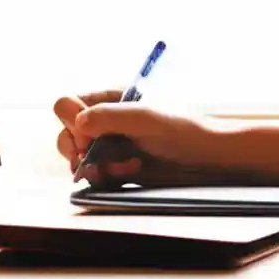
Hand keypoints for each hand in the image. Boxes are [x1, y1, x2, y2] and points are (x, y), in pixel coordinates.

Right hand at [53, 89, 223, 187]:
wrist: (211, 158)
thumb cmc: (185, 130)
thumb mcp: (147, 118)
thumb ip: (110, 117)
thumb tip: (77, 123)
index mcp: (110, 99)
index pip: (67, 105)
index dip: (70, 122)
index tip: (87, 139)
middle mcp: (107, 121)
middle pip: (67, 134)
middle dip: (79, 150)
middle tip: (97, 160)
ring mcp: (112, 146)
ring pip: (79, 159)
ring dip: (95, 167)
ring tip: (126, 168)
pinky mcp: (120, 169)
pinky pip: (96, 176)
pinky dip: (106, 178)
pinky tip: (130, 174)